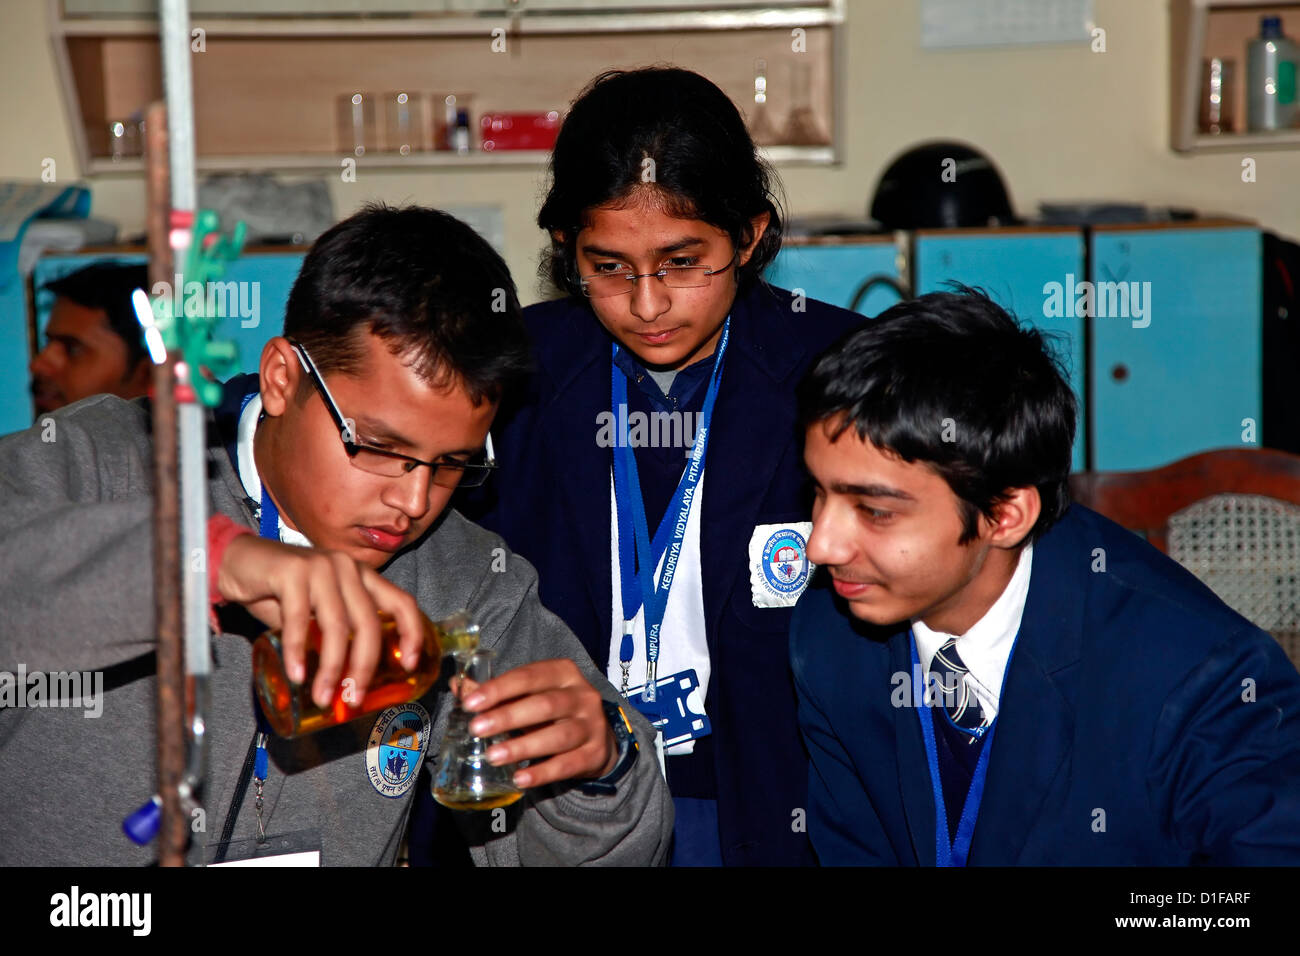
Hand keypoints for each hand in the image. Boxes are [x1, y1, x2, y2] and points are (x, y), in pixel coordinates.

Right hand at [216, 535, 424, 707]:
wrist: (236, 561)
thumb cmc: (280, 591)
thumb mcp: (317, 611)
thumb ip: (334, 634)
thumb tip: (348, 681)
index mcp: (362, 577)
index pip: (402, 602)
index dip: (412, 633)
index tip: (410, 665)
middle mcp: (348, 568)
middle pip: (369, 623)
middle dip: (364, 666)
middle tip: (353, 698)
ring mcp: (322, 567)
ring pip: (337, 625)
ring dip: (331, 667)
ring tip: (322, 696)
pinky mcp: (292, 572)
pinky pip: (298, 620)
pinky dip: (296, 651)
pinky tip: (296, 674)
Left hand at [460, 659, 619, 787]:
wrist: (598, 738)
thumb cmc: (555, 711)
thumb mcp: (532, 695)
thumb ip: (498, 693)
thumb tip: (459, 687)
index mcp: (563, 673)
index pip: (529, 676)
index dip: (499, 688)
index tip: (471, 703)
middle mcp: (582, 695)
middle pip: (544, 705)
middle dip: (507, 716)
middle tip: (476, 729)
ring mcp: (592, 725)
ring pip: (558, 736)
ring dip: (523, 746)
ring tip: (493, 756)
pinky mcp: (594, 754)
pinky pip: (567, 765)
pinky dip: (542, 772)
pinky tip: (519, 779)